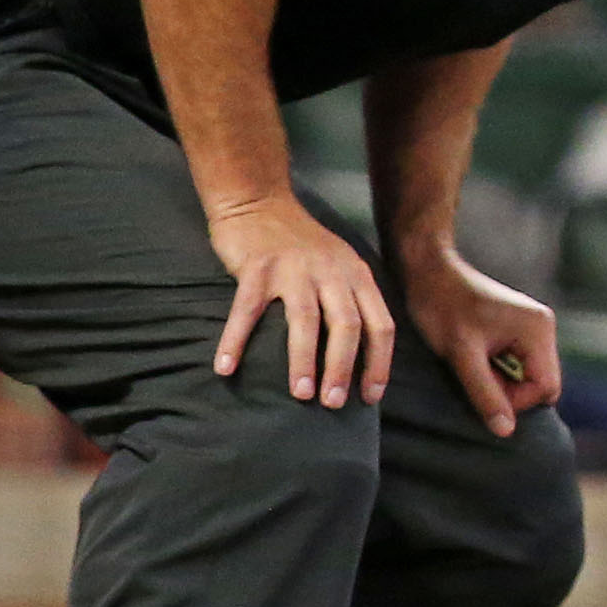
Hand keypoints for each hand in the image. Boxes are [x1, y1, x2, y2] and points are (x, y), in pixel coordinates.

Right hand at [208, 193, 395, 408]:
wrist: (259, 202)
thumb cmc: (301, 246)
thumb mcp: (339, 267)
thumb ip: (350, 300)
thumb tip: (357, 358)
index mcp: (357, 276)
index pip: (380, 325)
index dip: (379, 363)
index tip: (370, 397)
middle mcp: (332, 272)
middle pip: (347, 326)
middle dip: (343, 368)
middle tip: (334, 404)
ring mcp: (295, 269)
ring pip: (306, 321)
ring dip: (304, 361)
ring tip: (301, 394)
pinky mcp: (258, 268)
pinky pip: (247, 311)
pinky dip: (236, 341)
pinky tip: (226, 368)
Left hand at [397, 242, 561, 440]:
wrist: (427, 271)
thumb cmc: (442, 308)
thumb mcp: (461, 355)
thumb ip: (486, 394)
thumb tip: (506, 432)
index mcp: (538, 330)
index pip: (545, 387)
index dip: (515, 402)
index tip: (481, 395)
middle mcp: (543, 326)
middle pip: (542, 383)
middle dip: (510, 393)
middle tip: (474, 381)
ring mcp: (533, 326)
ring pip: (530, 375)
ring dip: (502, 382)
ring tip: (472, 368)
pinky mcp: (519, 328)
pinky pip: (520, 364)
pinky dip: (499, 371)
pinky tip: (476, 360)